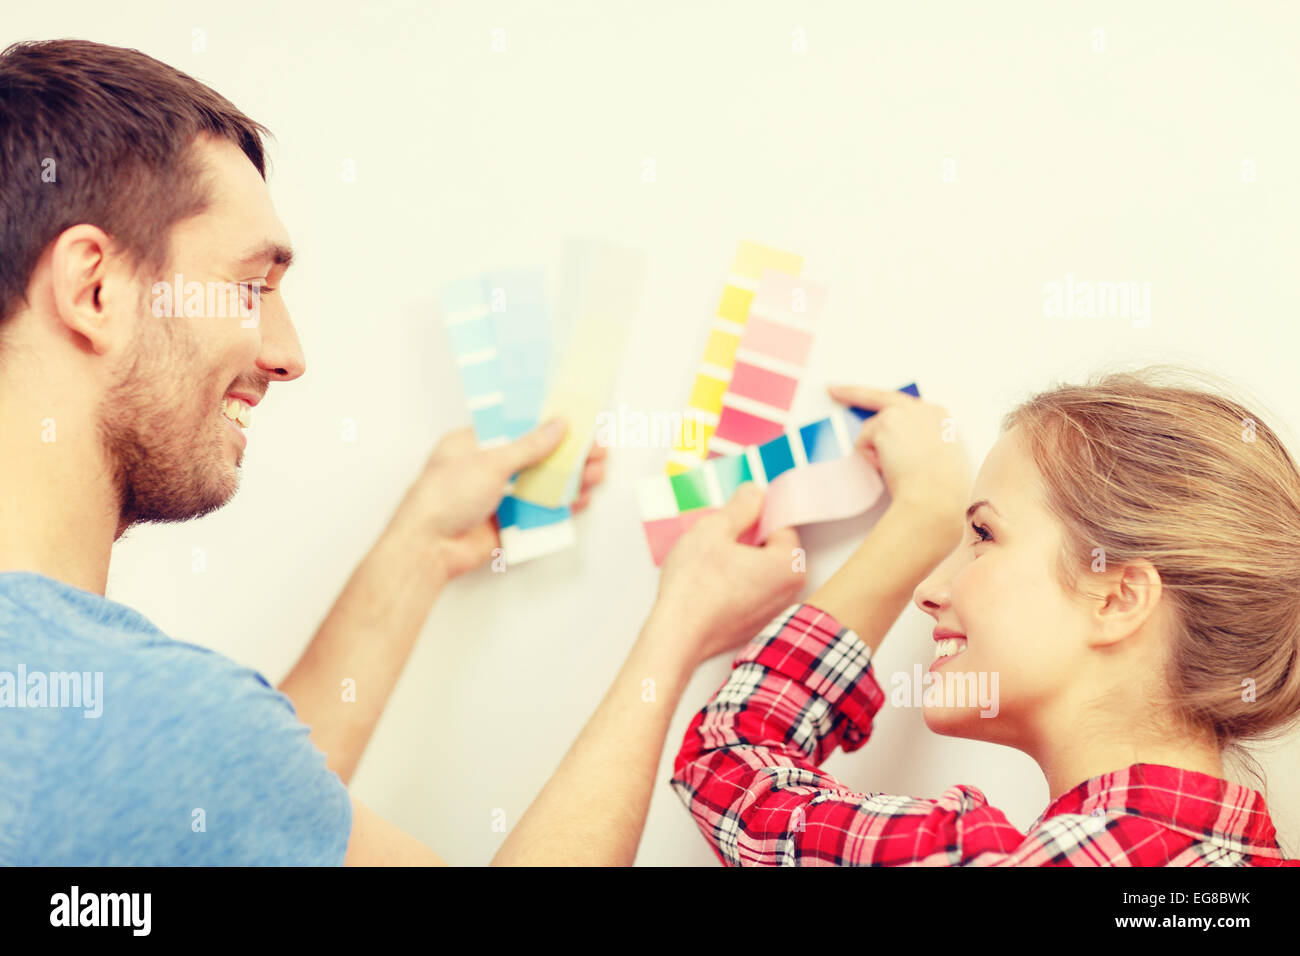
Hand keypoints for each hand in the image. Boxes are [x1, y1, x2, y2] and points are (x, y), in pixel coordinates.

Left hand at [392, 418, 607, 577]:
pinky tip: (580, 500)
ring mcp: (498, 496)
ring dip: (569, 480)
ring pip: (540, 485)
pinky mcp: (506, 522)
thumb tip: (557, 426)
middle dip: (568, 455)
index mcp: (476, 444)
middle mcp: (488, 468)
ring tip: (597, 474)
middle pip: (535, 457)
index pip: (518, 428)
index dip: (549, 425)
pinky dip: (559, 507)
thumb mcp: (489, 462)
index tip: (578, 424)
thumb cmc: (444, 496)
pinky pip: (538, 512)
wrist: (428, 548)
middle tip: (597, 452)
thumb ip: (528, 446)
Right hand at [651, 484, 804, 666]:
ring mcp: (774, 611)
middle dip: (747, 539)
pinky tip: (710, 583)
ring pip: (759, 570)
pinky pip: (750, 591)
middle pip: (772, 547)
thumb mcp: (714, 529)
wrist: (677, 636)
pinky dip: (734, 583)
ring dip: (739, 561)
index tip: (734, 515)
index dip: (754, 515)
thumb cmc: (695, 587)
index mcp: (790, 565)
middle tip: (717, 539)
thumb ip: (741, 507)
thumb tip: (754, 494)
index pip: (780, 524)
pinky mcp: (755, 624)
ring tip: (710, 562)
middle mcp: (791, 591)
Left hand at [827, 384, 970, 537]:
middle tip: (833, 389)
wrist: (935, 498)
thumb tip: (911, 449)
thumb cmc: (944, 489)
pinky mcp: (884, 424)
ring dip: (876, 452)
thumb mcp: (947, 459)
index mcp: (941, 417)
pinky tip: (888, 469)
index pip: (908, 406)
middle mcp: (922, 408)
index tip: (881, 409)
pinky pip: (863, 443)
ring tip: (897, 471)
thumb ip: (929, 443)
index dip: (891, 410)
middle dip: (854, 392)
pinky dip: (869, 459)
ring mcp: (903, 413)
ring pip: (872, 430)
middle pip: (881, 396)